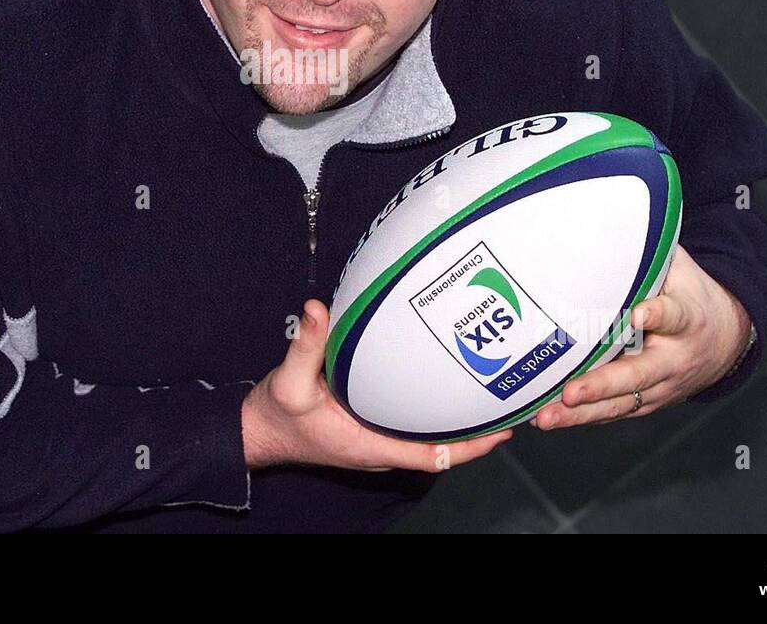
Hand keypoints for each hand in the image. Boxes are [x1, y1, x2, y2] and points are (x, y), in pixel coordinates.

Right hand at [242, 299, 514, 471]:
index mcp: (369, 444)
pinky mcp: (367, 426)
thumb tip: (316, 310)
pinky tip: (441, 385)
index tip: (502, 431)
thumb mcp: (288, 381)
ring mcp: (375, 438)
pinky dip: (431, 411)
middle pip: (440, 448)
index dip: (470, 448)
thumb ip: (305, 346)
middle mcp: (378, 446)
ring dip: (455, 422)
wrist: (256, 430)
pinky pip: (410, 424)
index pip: (433, 456)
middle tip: (509, 405)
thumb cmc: (276, 416)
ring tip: (485, 394)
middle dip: (475, 432)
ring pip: (427, 436)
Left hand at [531, 244, 751, 430]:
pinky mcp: (647, 402)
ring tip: (547, 417)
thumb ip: (651, 251)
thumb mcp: (680, 268)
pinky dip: (581, 418)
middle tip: (572, 391)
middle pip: (639, 374)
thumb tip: (608, 212)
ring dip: (582, 413)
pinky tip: (547, 418)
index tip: (638, 315)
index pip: (674, 314)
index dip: (657, 314)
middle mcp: (674, 358)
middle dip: (602, 384)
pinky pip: (613, 413)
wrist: (727, 339)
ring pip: (621, 403)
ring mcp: (660, 386)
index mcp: (687, 318)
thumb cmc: (691, 295)